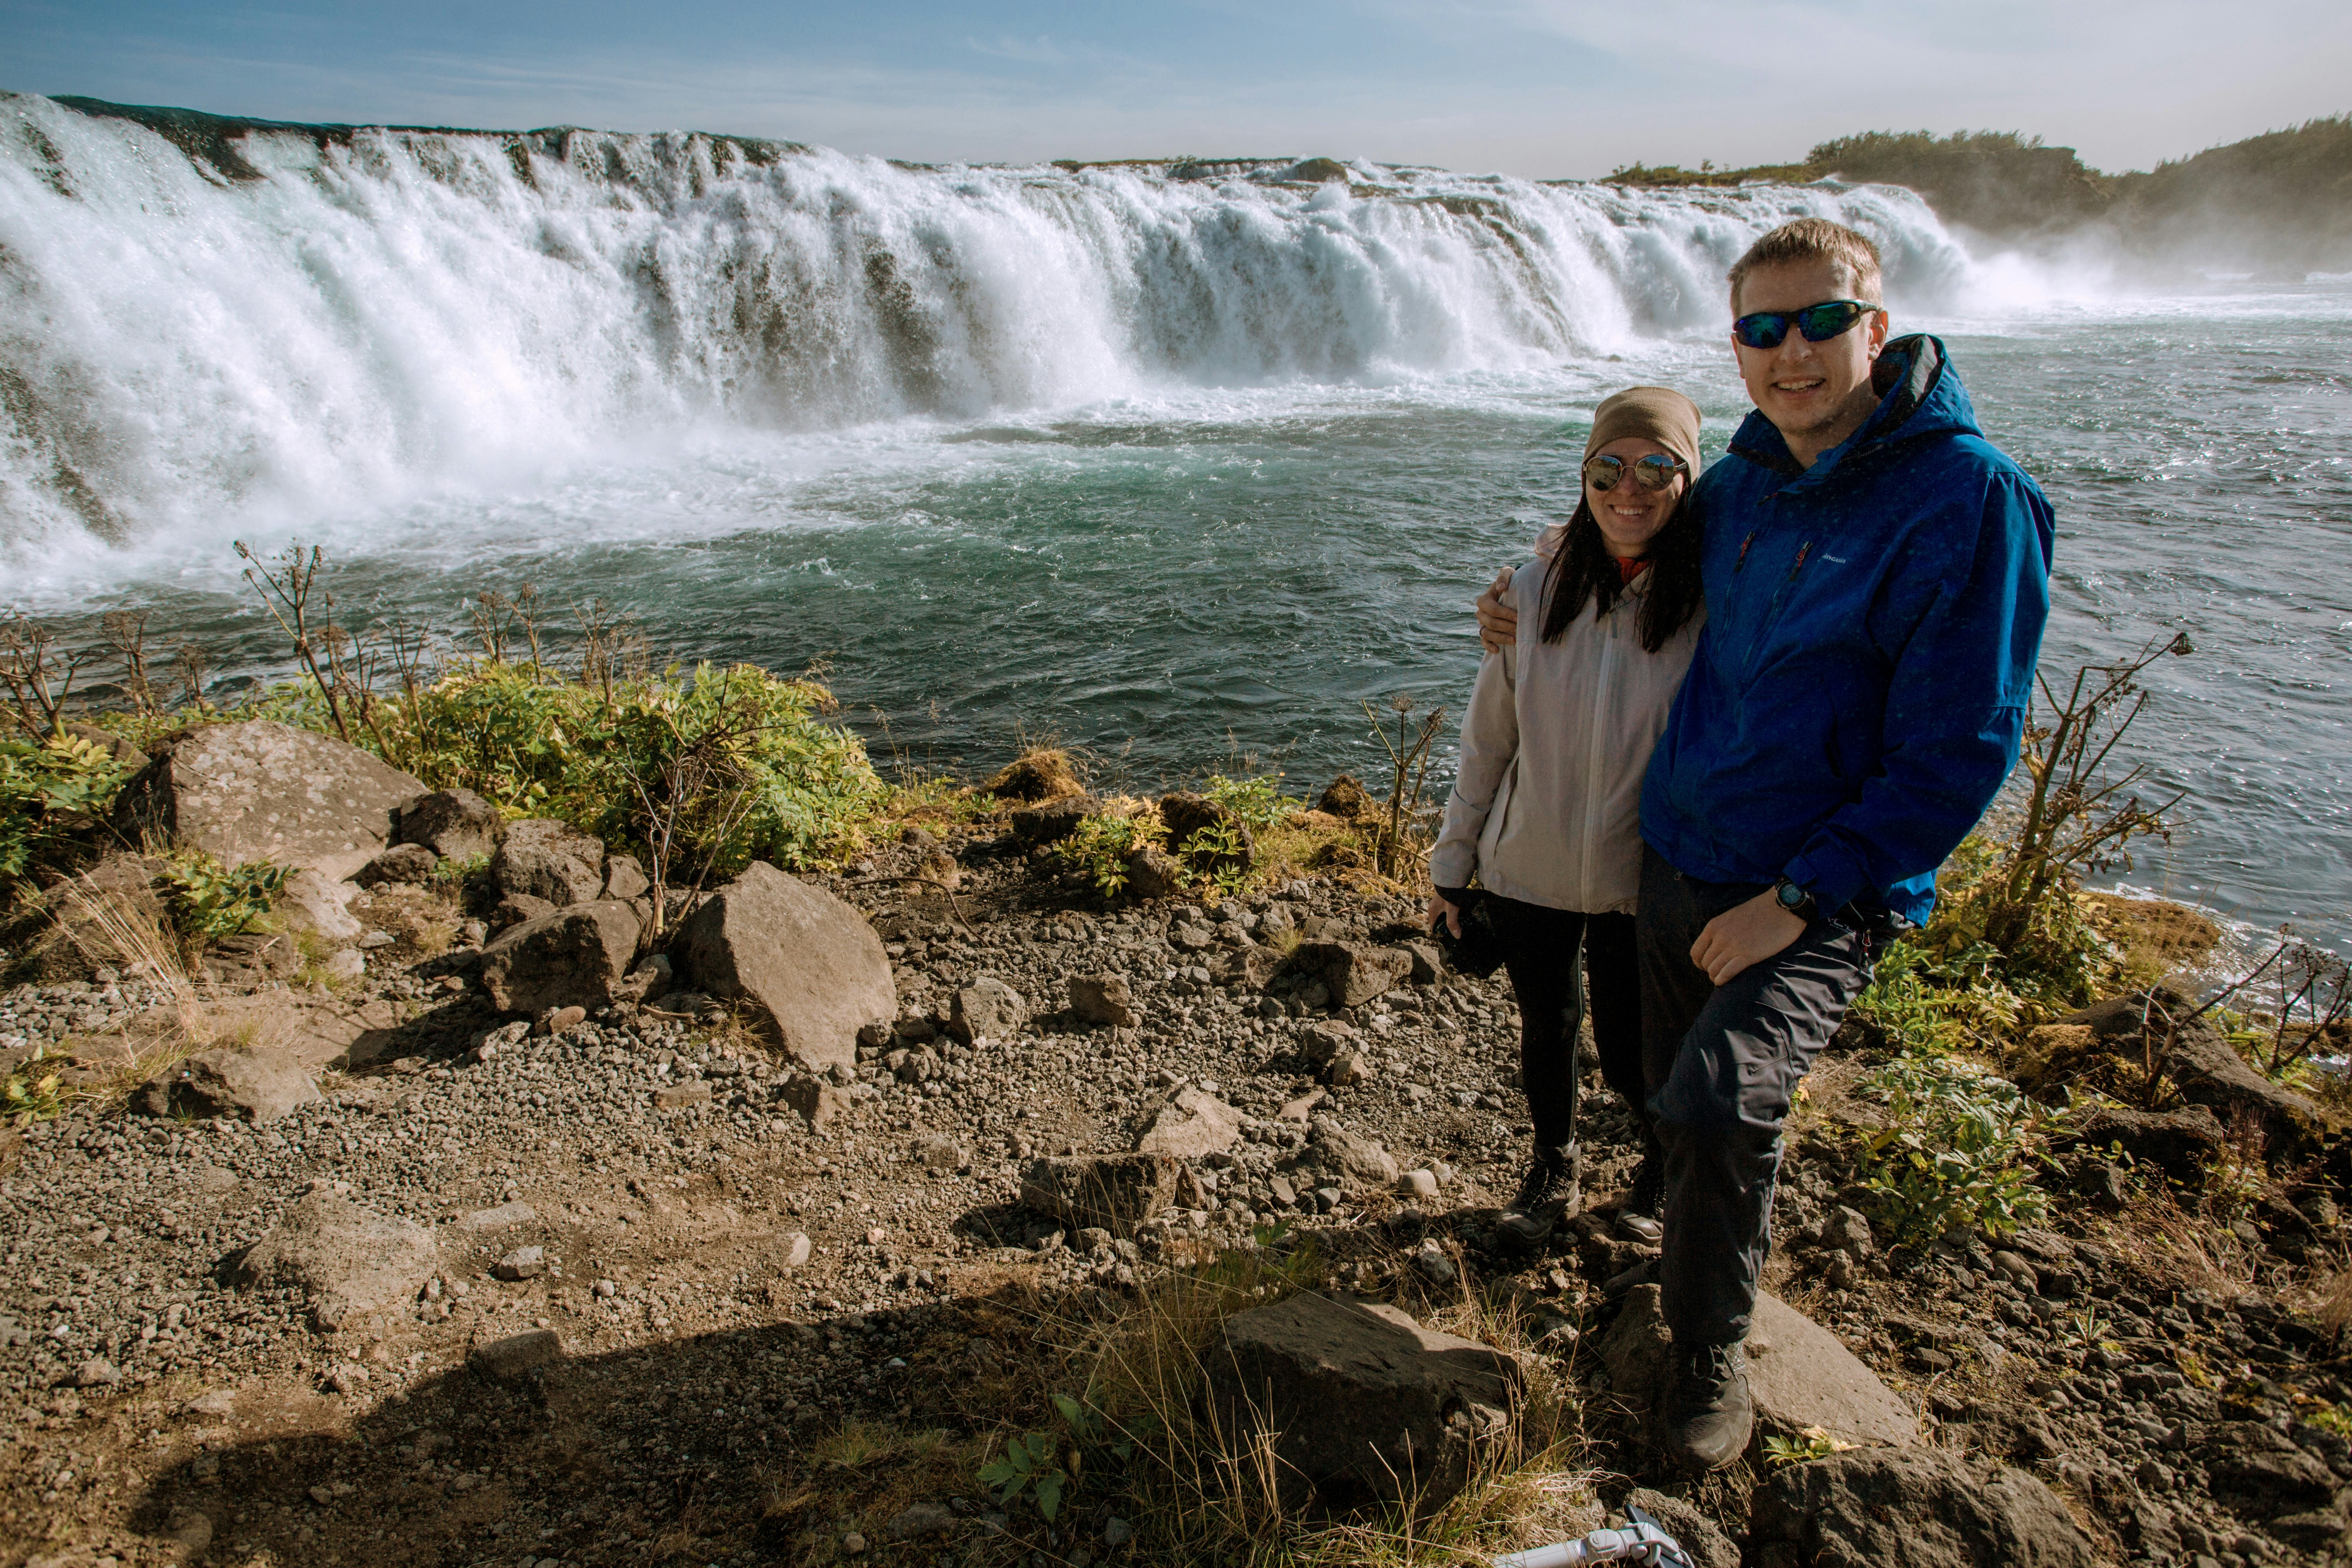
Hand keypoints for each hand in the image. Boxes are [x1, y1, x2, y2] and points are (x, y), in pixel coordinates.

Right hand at [1426, 892, 1462, 937]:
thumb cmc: (1449, 894)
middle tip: (1457, 930)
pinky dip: (1452, 913)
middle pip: (1439, 922)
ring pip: (1443, 915)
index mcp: (1432, 912)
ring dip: (1451, 919)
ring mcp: (1438, 903)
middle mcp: (1433, 908)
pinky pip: (1447, 910)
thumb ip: (1453, 923)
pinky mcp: (1444, 899)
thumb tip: (1457, 936)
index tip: (1449, 936)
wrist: (1450, 878)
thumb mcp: (1452, 910)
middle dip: (1447, 927)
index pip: (1433, 928)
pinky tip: (1460, 913)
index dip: (1441, 933)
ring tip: (1461, 922)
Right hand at [1476, 567, 1516, 654]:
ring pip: (1486, 634)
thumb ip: (1504, 576)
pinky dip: (1489, 646)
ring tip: (1514, 640)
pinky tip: (1498, 650)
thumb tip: (1500, 588)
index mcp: (1484, 600)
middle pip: (1489, 622)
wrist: (1513, 592)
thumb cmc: (1511, 582)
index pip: (1491, 608)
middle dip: (1505, 627)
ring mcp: (1482, 624)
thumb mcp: (1508, 574)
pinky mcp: (1486, 633)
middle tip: (1519, 629)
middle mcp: (1481, 613)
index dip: (1504, 614)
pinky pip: (1484, 642)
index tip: (1518, 617)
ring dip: (1500, 638)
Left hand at [1690, 890, 1807, 985]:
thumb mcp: (1732, 916)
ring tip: (1721, 979)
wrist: (1781, 907)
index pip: (1695, 952)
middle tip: (1718, 972)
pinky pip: (1727, 973)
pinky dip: (1722, 980)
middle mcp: (1720, 937)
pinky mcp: (1748, 955)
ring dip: (1716, 977)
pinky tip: (1724, 982)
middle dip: (1710, 970)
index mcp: (1714, 926)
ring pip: (1714, 970)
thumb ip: (1721, 929)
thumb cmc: (1760, 910)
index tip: (1706, 966)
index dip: (1699, 962)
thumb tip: (1716, 945)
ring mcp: (1733, 946)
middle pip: (1705, 963)